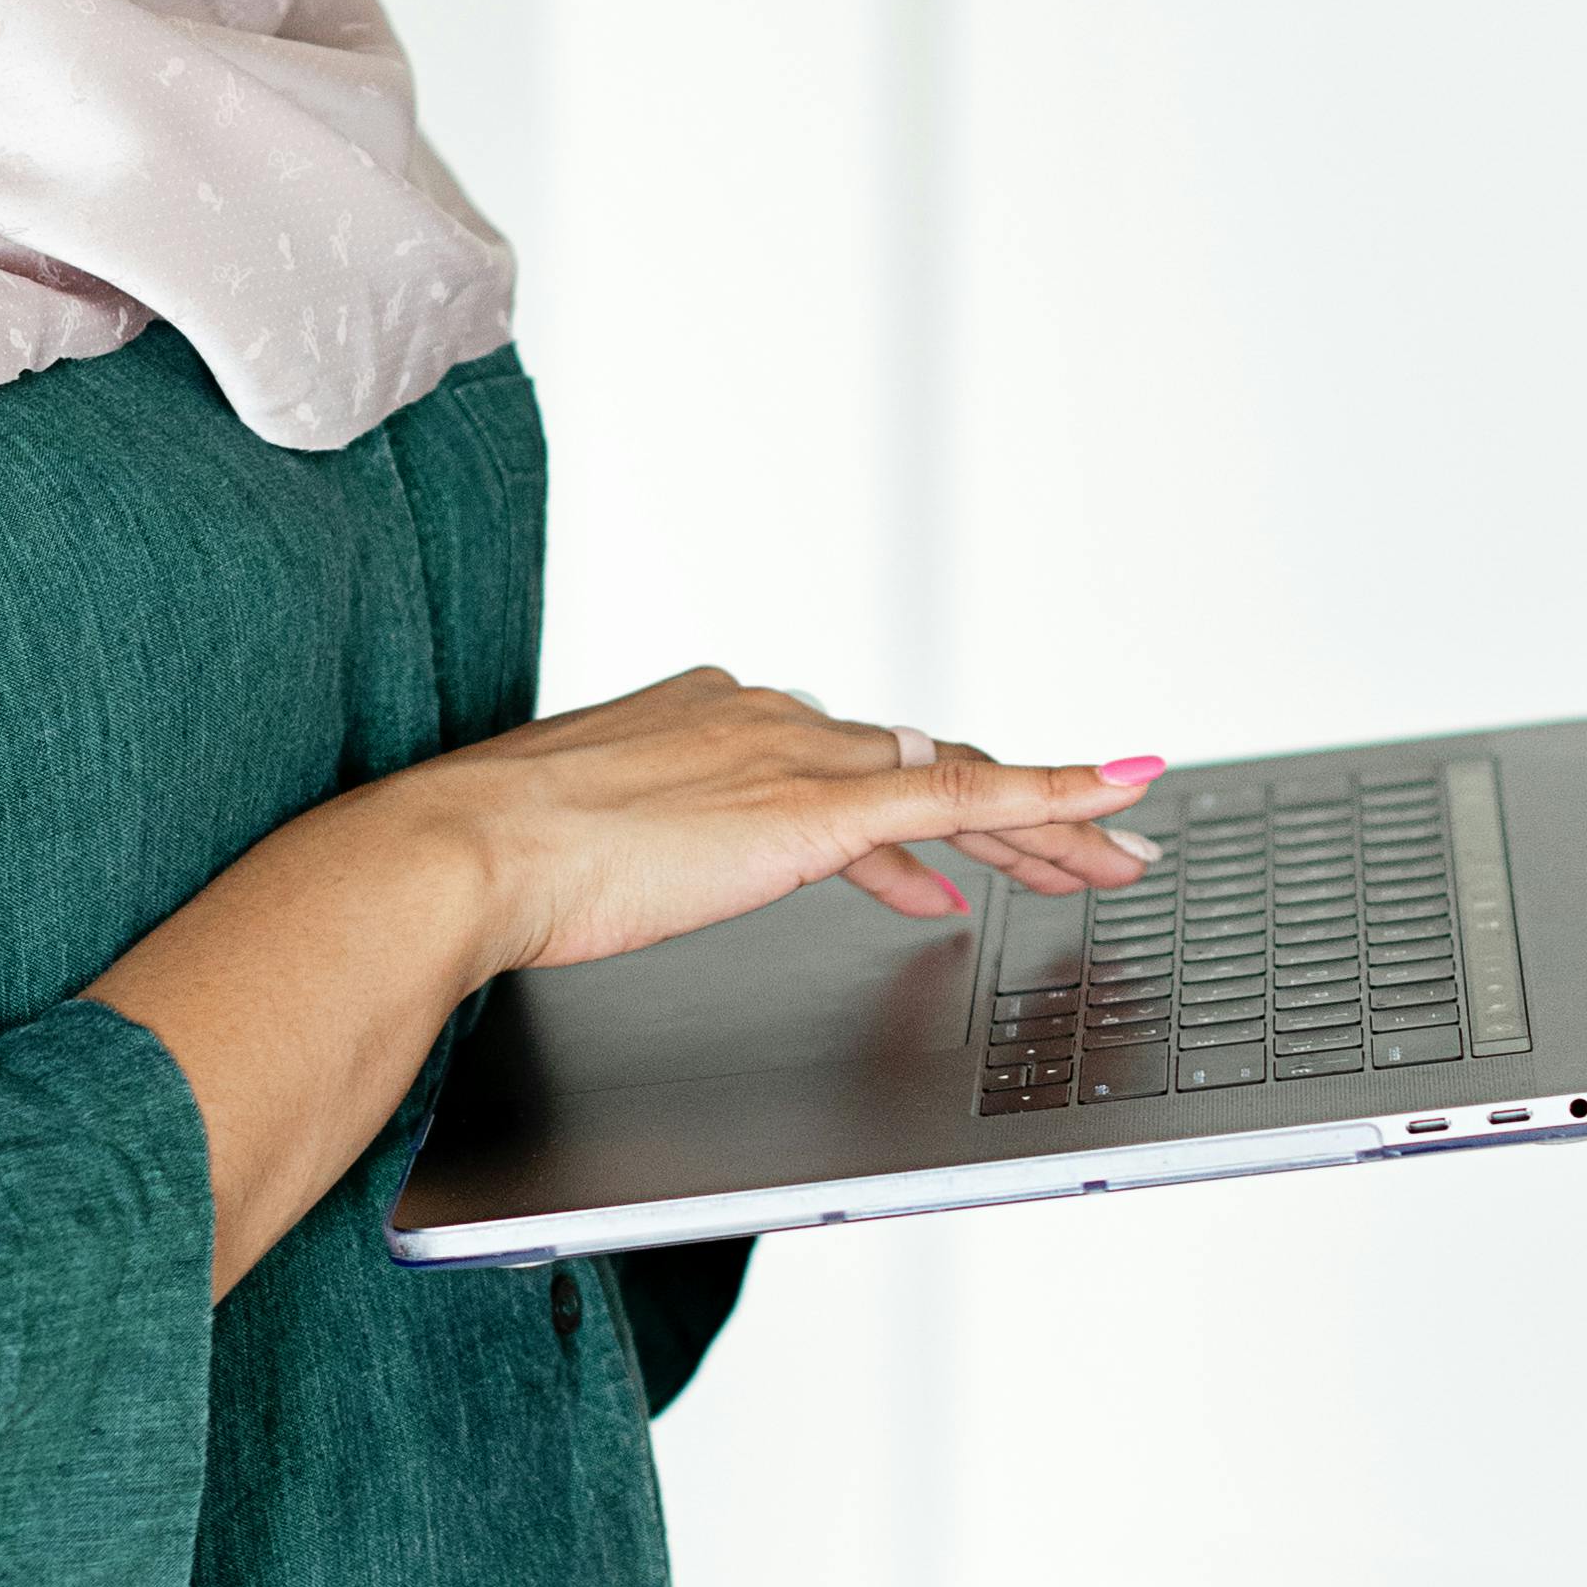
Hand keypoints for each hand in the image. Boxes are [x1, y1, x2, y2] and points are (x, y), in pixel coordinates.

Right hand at [410, 668, 1166, 982]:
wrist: (467, 852)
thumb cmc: (498, 862)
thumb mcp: (589, 846)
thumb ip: (648, 846)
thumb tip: (658, 870)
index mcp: (710, 716)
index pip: (840, 762)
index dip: (907, 809)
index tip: (950, 852)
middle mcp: (765, 718)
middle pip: (918, 762)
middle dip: (1013, 810)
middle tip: (1093, 840)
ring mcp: (795, 755)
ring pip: (956, 779)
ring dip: (1049, 822)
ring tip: (1119, 856)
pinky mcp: (817, 804)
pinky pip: (965, 793)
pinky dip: (1052, 795)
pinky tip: (1114, 802)